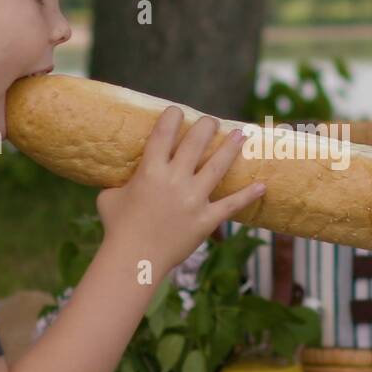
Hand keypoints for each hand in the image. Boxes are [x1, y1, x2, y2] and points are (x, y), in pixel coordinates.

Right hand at [96, 106, 265, 273]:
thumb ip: (121, 182)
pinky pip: (231, 205)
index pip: (164, 134)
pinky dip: (248, 195)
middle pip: (195, 143)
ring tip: (241, 134)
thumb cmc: (117, 228)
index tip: (177, 111)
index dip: (172, 117)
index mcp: (150, 170)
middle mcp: (175, 179)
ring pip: (217, 166)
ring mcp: (193, 199)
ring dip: (231, 148)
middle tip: (211, 121)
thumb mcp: (109, 197)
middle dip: (206, 127)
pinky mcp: (206, 219)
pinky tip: (262, 186)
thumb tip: (122, 177)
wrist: (133, 260)